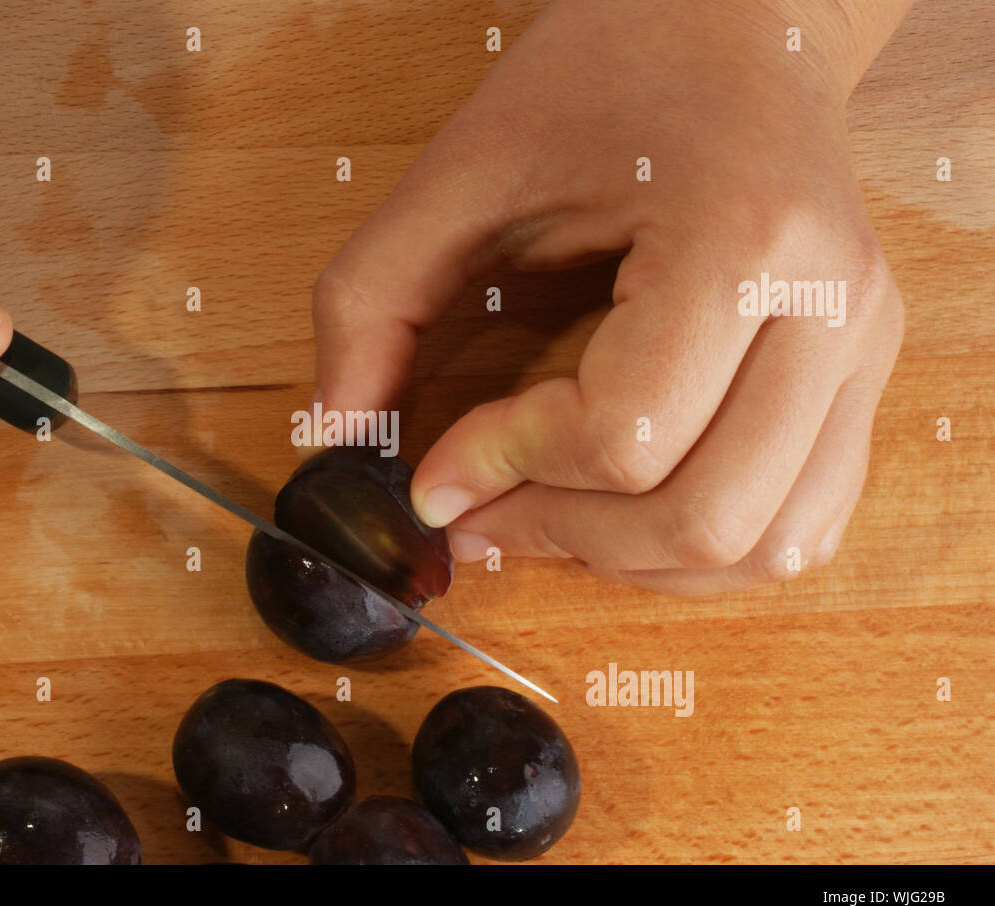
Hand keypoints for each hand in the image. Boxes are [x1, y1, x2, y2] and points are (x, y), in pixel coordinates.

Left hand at [311, 0, 909, 594]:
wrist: (733, 27)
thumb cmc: (608, 76)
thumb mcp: (461, 174)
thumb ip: (372, 304)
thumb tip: (334, 438)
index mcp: (741, 236)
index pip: (625, 434)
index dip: (505, 473)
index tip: (437, 473)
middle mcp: (829, 304)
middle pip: (706, 517)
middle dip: (567, 538)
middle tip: (484, 515)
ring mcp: (863, 345)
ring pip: (767, 546)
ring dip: (637, 560)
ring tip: (553, 516)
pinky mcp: (864, 374)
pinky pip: (804, 525)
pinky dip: (705, 548)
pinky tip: (628, 510)